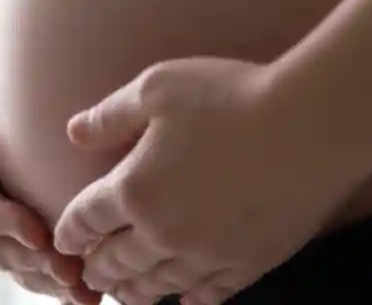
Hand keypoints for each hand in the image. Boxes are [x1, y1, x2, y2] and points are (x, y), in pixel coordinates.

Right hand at [0, 85, 101, 303]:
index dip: (3, 223)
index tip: (36, 233)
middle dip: (35, 263)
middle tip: (71, 273)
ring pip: (20, 267)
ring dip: (51, 282)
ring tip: (85, 293)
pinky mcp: (13, 244)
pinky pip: (34, 269)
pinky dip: (59, 284)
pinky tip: (88, 294)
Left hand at [51, 55, 366, 304]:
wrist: (308, 126)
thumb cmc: (231, 96)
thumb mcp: (157, 89)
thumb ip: (110, 115)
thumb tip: (73, 133)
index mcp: (133, 189)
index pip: (86, 220)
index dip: (70, 231)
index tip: (64, 239)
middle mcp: (162, 232)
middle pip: (116, 262)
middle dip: (96, 269)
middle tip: (88, 274)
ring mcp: (206, 254)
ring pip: (157, 286)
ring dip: (134, 291)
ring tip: (125, 294)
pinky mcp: (247, 264)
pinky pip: (207, 296)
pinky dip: (187, 300)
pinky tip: (183, 300)